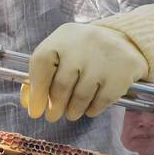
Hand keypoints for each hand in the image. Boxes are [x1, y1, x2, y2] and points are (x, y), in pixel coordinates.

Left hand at [23, 3, 153, 122]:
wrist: (125, 41)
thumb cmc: (83, 53)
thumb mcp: (61, 54)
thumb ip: (41, 75)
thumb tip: (28, 102)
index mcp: (63, 37)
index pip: (41, 63)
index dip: (36, 91)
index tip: (35, 111)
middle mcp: (83, 44)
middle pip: (61, 85)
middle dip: (54, 106)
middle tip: (52, 116)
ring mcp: (104, 58)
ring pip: (81, 96)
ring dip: (72, 111)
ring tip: (71, 113)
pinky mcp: (122, 72)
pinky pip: (101, 101)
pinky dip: (92, 110)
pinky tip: (89, 108)